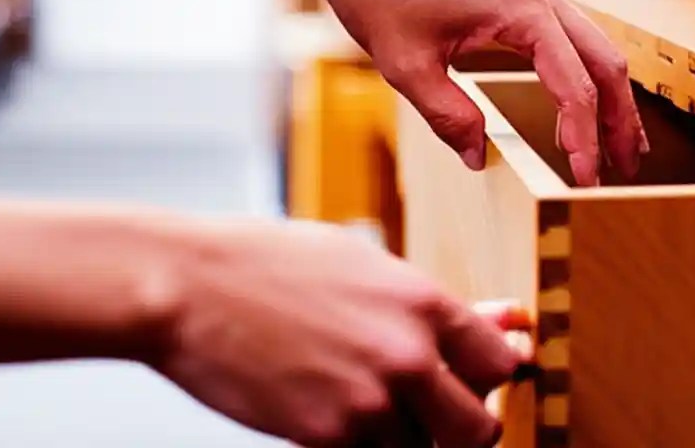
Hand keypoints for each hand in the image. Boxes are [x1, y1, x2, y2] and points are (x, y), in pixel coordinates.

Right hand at [153, 219, 523, 447]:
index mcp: (424, 303)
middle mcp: (408, 355)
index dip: (488, 378)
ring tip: (362, 406)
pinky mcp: (326, 438)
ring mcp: (368, 402)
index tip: (468, 381)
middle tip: (432, 417)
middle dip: (462, 429)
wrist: (189, 285)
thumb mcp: (365, 266)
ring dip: (403, 441)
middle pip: (480, 429)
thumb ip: (434, 306)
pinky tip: (327, 419)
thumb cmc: (271, 264)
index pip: (501, 364)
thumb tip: (505, 322)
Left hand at [315, 0, 648, 185]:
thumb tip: (481, 159)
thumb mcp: (407, 69)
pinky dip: (585, 70)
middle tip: (626, 171)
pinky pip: (570, 32)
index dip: (584, 139)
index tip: (586, 181)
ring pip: (594, 45)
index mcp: (521, 8)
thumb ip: (449, 118)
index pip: (573, 86)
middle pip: (604, 62)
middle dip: (619, 120)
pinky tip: (582, 101)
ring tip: (618, 145)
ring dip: (608, 95)